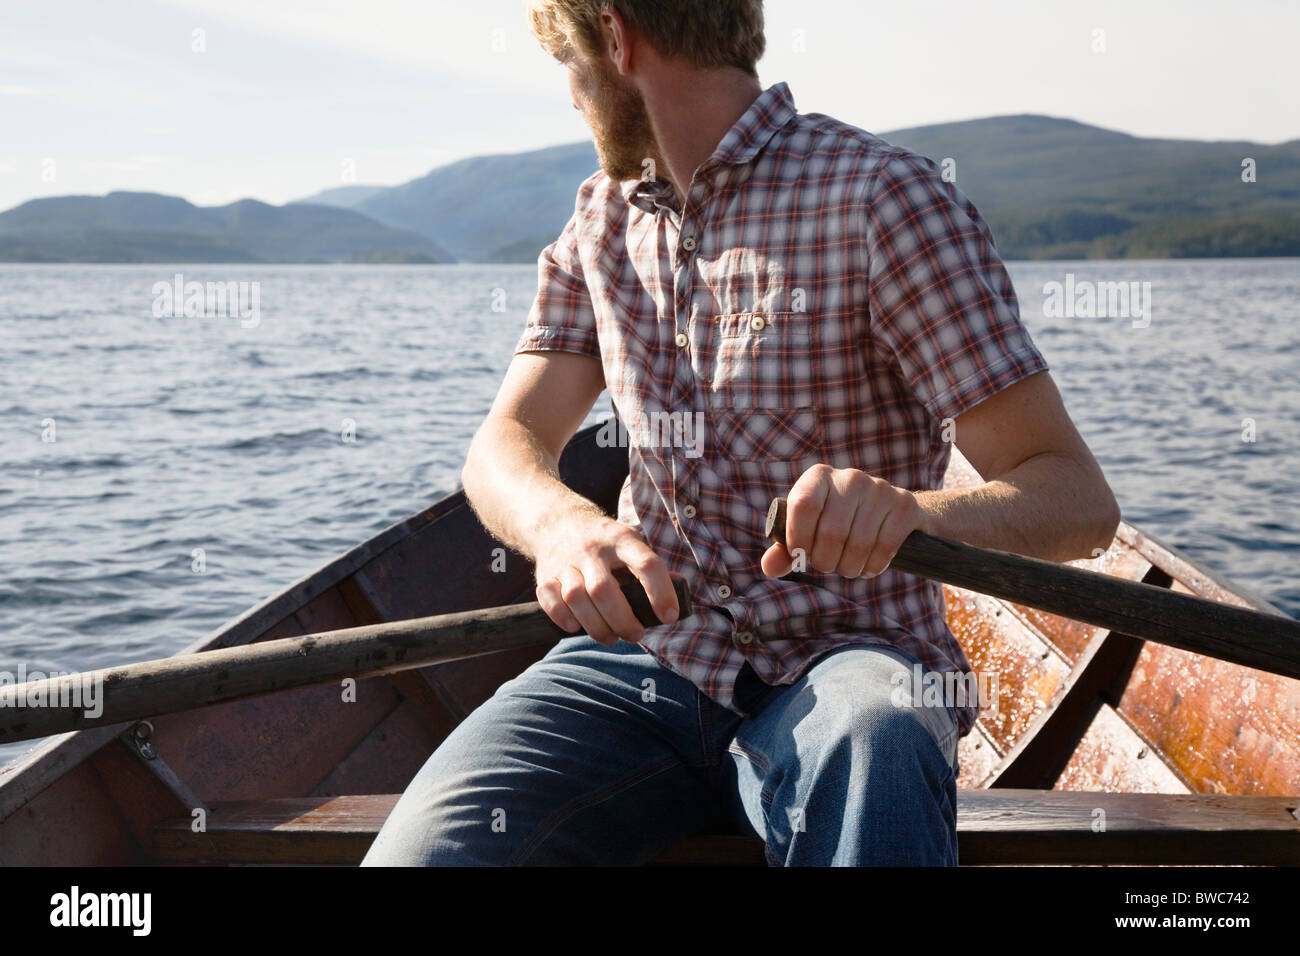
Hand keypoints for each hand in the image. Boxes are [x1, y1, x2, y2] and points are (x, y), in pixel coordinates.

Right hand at [533, 508, 678, 645]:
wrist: (556, 521)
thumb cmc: (605, 542)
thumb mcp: (630, 542)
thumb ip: (650, 567)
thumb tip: (681, 592)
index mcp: (621, 539)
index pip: (646, 563)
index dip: (661, 592)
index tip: (669, 616)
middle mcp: (592, 549)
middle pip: (604, 590)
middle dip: (623, 621)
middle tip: (635, 635)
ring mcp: (566, 562)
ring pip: (577, 599)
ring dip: (597, 627)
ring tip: (611, 637)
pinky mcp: (544, 575)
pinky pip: (550, 601)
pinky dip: (564, 619)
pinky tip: (577, 626)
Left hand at [760, 464, 927, 578]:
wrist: (891, 514)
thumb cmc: (837, 524)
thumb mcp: (808, 532)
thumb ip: (786, 550)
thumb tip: (768, 567)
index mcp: (819, 477)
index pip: (804, 505)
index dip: (799, 538)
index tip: (801, 556)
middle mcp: (850, 477)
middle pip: (832, 532)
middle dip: (826, 561)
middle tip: (827, 565)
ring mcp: (880, 489)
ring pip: (859, 544)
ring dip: (850, 567)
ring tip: (847, 567)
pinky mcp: (904, 505)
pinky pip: (885, 547)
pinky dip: (873, 566)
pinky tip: (868, 566)